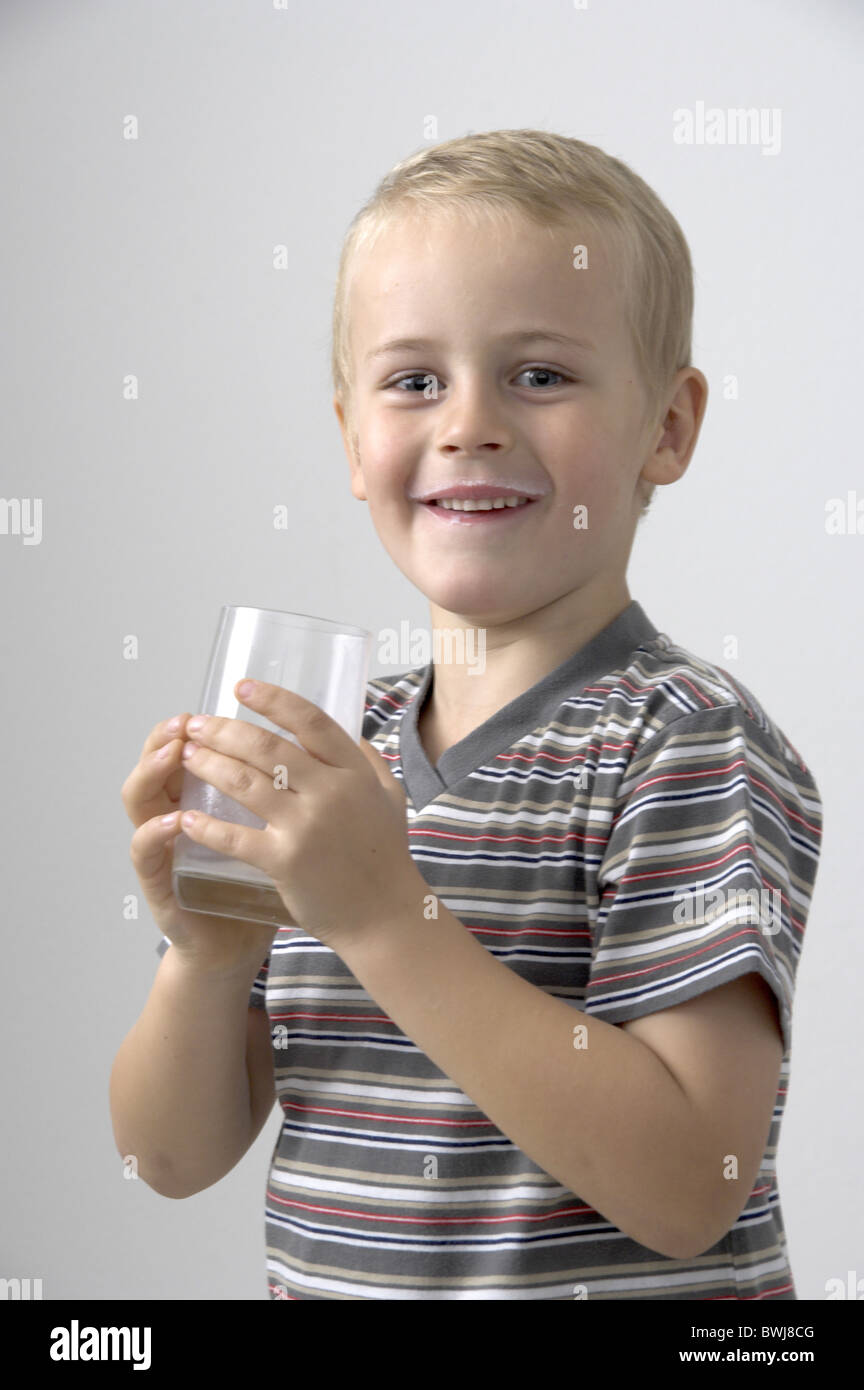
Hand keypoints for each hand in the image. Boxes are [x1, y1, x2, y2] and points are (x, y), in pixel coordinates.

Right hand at [121, 712, 279, 970]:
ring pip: (139, 800)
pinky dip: (155, 835)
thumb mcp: (277, 829)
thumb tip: (325, 746)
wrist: (241, 942)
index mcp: (204, 795)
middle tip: (188, 721)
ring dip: (153, 773)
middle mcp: (175, 812)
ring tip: (175, 755)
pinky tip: (175, 821)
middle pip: (157, 761)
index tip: (225, 696)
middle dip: (170, 736)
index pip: (194, 745)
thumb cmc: (261, 883)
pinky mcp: (160, 885)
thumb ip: (286, 790)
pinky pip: (146, 856)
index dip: (206, 720)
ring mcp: (163, 848)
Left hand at [175, 679, 424, 950]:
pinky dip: (205, 825)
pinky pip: (234, 836)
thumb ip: (369, 763)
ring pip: (245, 783)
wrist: (385, 917)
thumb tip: (349, 734)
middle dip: (223, 730)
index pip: (310, 721)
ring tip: (186, 755)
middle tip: (196, 723)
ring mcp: (307, 826)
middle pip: (267, 747)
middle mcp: (331, 792)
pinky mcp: (285, 861)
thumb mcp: (390, 799)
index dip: (273, 700)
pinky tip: (184, 816)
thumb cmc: (386, 858)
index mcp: (354, 772)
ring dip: (209, 765)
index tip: (241, 687)